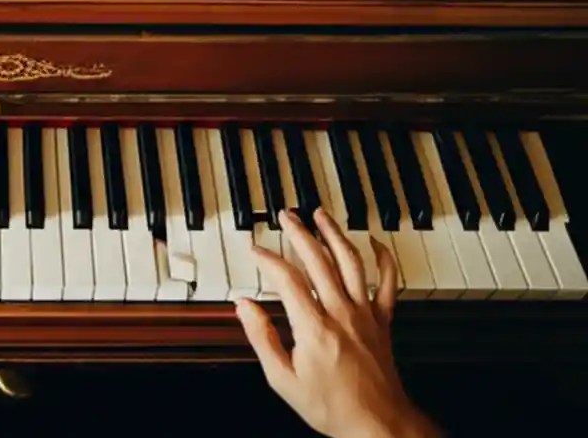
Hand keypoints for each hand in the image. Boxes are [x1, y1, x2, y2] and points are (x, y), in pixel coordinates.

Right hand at [235, 209, 439, 437]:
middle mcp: (341, 313)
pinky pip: (387, 283)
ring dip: (334, 234)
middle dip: (300, 233)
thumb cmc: (331, 406)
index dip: (269, 259)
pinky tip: (373, 243)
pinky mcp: (382, 321)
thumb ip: (261, 338)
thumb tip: (244, 307)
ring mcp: (365, 314)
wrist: (377, 423)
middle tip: (286, 216)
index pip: (287, 279)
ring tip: (321, 215)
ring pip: (351, 262)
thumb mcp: (283, 379)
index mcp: (313, 328)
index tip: (256, 250)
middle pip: (319, 260)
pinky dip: (383, 259)